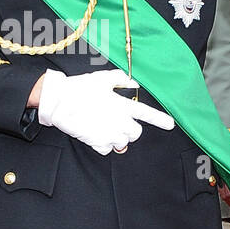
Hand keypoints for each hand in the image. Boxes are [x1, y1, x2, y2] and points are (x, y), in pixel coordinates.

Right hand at [37, 68, 173, 154]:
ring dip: (117, 138)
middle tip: (119, 123)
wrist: (59, 101)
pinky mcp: (97, 142)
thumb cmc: (79, 88)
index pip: (146, 113)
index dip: (160, 119)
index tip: (170, 124)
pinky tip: (96, 133)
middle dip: (131, 130)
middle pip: (136, 133)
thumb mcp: (102, 78)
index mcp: (121, 104)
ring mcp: (108, 133)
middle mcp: (118, 120)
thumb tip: (134, 81)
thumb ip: (121, 80)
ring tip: (105, 127)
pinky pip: (108, 149)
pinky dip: (104, 144)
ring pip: (123, 144)